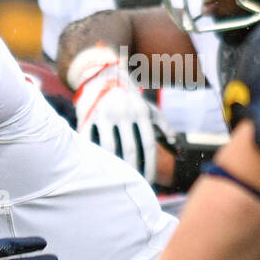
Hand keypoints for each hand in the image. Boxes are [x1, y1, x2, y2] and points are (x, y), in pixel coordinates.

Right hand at [68, 47, 166, 182]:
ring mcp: (103, 114)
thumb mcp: (147, 105)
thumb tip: (173, 142)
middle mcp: (123, 113)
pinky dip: (91, 154)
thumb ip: (161, 123)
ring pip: (108, 147)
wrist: (102, 73)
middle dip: (131, 170)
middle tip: (132, 187)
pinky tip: (94, 167)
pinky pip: (88, 140)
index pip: (147, 145)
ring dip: (111, 167)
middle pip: (128, 149)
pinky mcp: (86, 116)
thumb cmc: (128, 95)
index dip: (149, 165)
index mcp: (140, 112)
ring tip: (114, 181)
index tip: (148, 181)